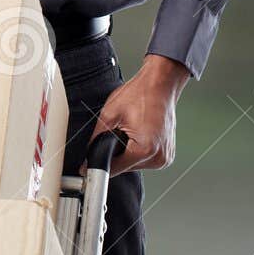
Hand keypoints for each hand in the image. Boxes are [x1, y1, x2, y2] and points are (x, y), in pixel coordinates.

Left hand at [89, 53, 191, 172]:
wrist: (160, 85)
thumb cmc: (139, 95)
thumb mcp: (109, 116)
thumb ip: (96, 139)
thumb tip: (87, 155)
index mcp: (145, 150)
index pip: (115, 168)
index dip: (98, 164)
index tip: (85, 168)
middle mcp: (159, 157)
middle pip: (125, 167)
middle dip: (116, 153)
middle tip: (119, 132)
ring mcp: (166, 156)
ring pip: (135, 164)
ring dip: (127, 152)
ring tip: (131, 129)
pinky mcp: (168, 153)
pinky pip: (146, 158)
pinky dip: (138, 149)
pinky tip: (140, 133)